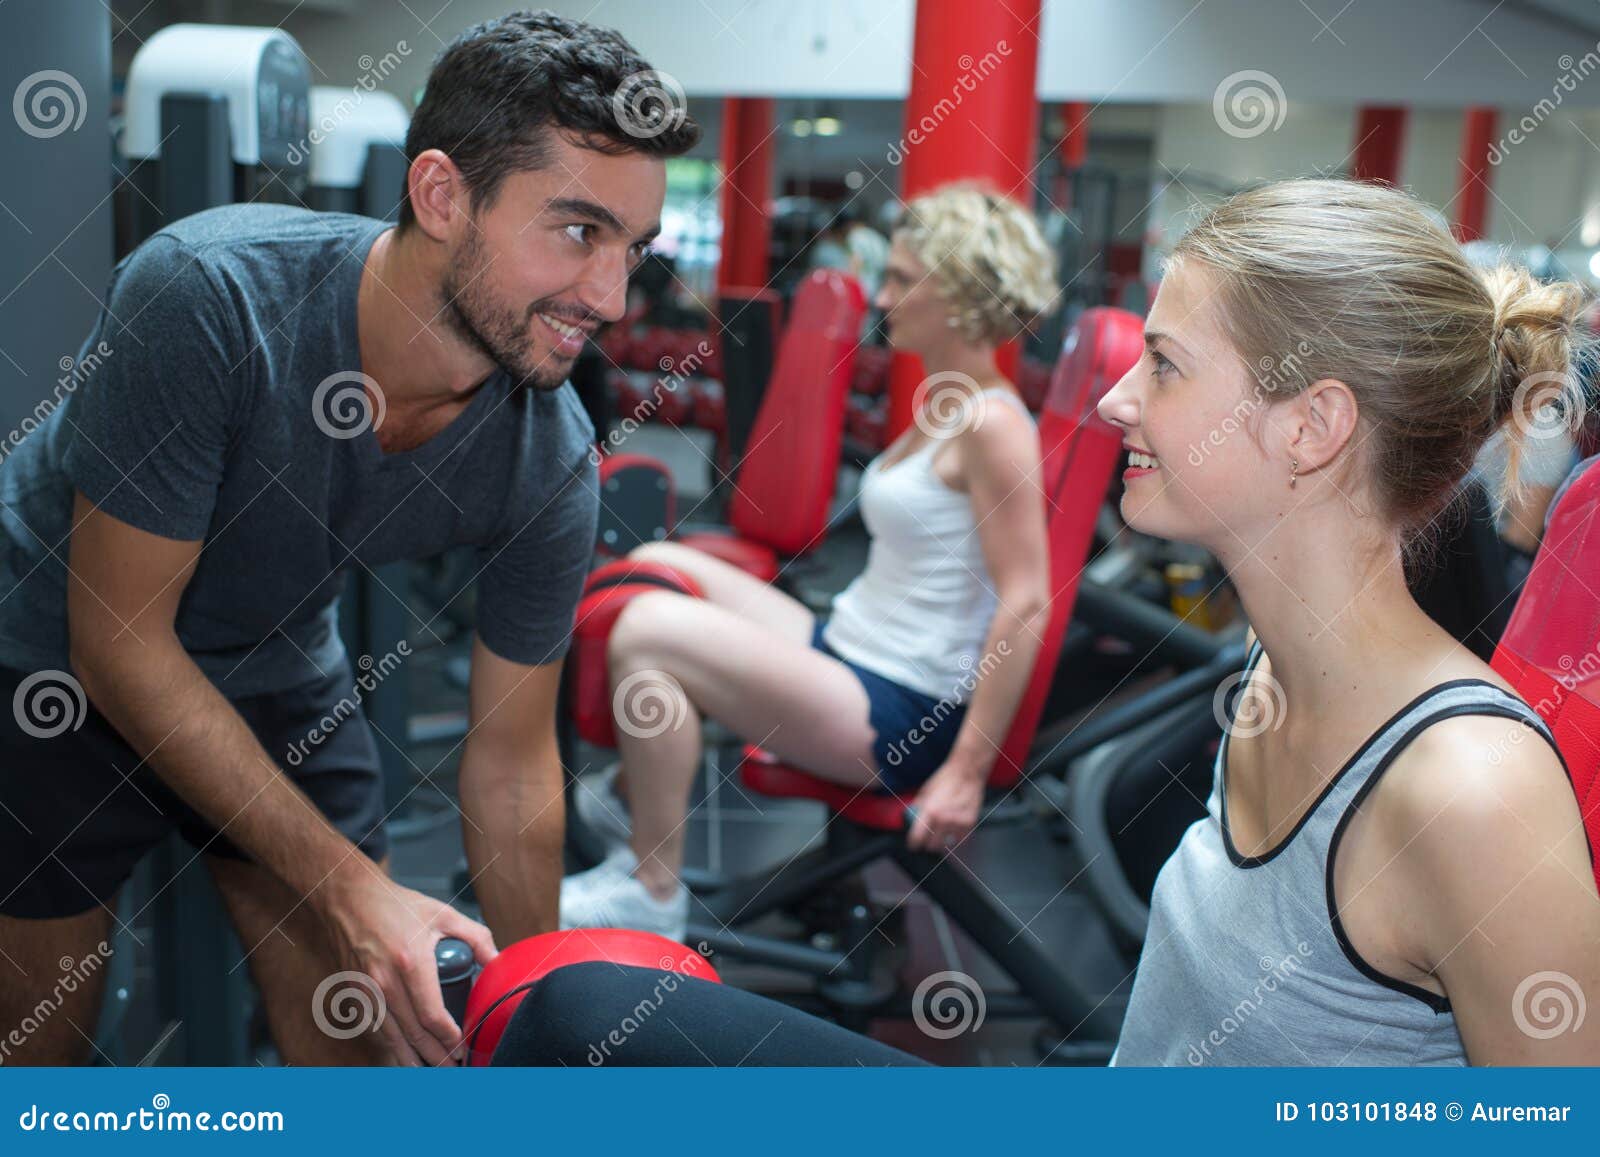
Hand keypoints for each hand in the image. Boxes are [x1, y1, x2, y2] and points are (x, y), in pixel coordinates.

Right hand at [315, 869, 497, 1066]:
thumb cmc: (396, 905)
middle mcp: (385, 982)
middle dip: (435, 1056)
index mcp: (410, 962)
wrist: (348, 899)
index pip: (431, 1015)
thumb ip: (476, 936)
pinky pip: (374, 1028)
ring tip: (430, 1071)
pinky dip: (389, 1046)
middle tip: (453, 1068)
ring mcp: (366, 990)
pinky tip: (402, 1054)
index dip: (449, 1037)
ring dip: (411, 1058)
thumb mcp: (443, 913)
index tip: (463, 1046)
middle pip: (413, 1033)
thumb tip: (496, 961)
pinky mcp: (354, 993)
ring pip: (391, 1037)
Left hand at [906, 762, 984, 852]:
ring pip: (946, 845)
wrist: (967, 773)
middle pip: (931, 846)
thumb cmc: (945, 779)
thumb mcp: (925, 792)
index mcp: (929, 811)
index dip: (913, 844)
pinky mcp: (969, 824)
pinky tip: (952, 832)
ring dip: (941, 842)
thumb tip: (911, 817)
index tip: (913, 844)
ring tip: (940, 835)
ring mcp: (957, 823)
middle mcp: (943, 820)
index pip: (917, 838)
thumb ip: (918, 807)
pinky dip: (955, 839)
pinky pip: (959, 841)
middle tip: (926, 839)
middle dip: (927, 844)